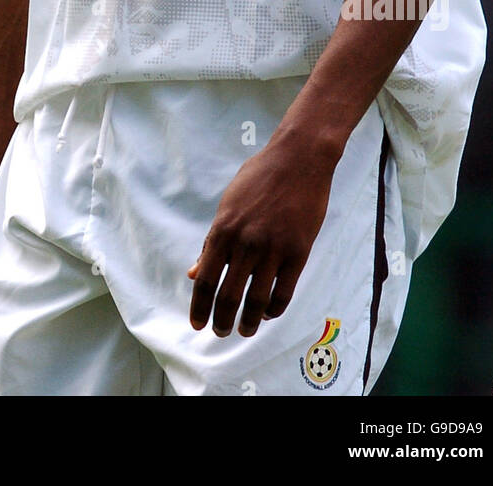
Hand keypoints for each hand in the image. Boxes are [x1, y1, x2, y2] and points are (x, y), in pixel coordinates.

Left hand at [187, 138, 333, 337]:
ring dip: (248, 323)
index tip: (196, 324)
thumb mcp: (228, 204)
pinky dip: (273, 310)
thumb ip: (211, 241)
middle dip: (220, 322)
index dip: (199, 307)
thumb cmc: (260, 178)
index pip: (204, 279)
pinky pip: (283, 293)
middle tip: (220, 332)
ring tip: (245, 330)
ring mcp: (272, 249)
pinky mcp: (297, 253)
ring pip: (256, 302)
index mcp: (223, 229)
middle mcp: (245, 243)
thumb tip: (194, 272)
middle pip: (227, 297)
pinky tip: (268, 314)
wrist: (298, 159)